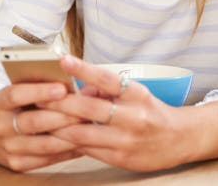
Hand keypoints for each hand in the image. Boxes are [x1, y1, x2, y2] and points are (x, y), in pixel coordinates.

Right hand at [0, 83, 83, 171]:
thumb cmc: (6, 104)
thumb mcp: (12, 89)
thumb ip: (33, 86)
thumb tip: (67, 82)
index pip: (16, 95)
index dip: (39, 91)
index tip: (62, 87)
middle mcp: (0, 127)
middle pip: (34, 122)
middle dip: (63, 116)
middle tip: (87, 109)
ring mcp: (8, 148)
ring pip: (44, 144)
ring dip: (70, 136)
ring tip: (89, 127)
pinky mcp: (16, 164)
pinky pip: (46, 159)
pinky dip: (66, 152)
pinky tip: (82, 143)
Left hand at [39, 55, 190, 171]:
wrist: (180, 138)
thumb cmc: (151, 111)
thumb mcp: (135, 93)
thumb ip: (107, 89)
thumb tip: (79, 87)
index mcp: (136, 94)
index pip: (107, 78)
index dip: (83, 69)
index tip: (63, 60)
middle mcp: (133, 116)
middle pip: (89, 108)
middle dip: (60, 103)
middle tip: (38, 96)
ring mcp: (126, 140)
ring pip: (83, 133)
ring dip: (58, 126)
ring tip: (39, 118)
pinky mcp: (121, 159)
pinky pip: (88, 150)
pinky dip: (70, 142)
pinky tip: (56, 137)